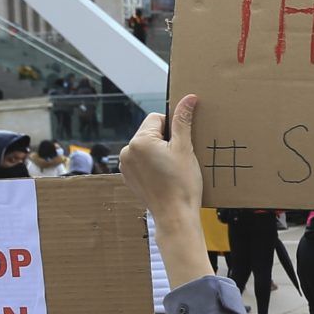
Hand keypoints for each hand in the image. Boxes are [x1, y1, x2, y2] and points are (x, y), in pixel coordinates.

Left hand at [120, 94, 203, 219]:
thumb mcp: (185, 148)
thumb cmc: (182, 184)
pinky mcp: (129, 176)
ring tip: (172, 169)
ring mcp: (125, 165)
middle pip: (151, 132)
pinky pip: (142, 161)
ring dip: (159, 153)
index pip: (158, 118)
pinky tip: (164, 176)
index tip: (181, 145)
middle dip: (165, 141)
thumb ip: (183, 121)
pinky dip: (153, 164)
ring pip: (147, 147)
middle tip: (178, 159)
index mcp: (139, 140)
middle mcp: (127, 150)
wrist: (175, 215)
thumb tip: (188, 98)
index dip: (173, 129)